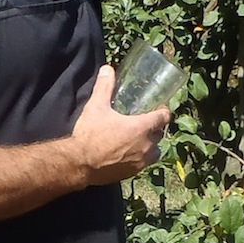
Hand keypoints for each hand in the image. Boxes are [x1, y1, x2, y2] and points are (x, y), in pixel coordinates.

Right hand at [71, 64, 169, 184]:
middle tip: (146, 121)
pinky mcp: (132, 173)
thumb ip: (104, 86)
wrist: (79, 164)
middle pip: (160, 134)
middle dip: (155, 128)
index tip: (159, 107)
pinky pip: (144, 164)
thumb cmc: (90, 135)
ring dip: (151, 145)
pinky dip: (141, 157)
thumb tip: (107, 69)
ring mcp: (140, 162)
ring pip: (155, 151)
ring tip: (140, 138)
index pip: (163, 117)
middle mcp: (146, 146)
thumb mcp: (96, 106)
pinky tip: (130, 153)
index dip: (163, 111)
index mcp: (141, 128)